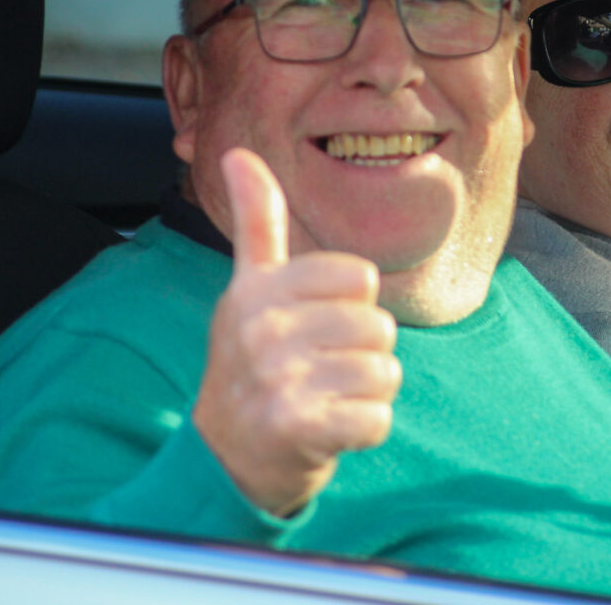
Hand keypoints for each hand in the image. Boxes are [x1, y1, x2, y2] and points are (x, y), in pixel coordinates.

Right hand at [192, 147, 401, 515]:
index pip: (361, 276)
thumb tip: (237, 153)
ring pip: (384, 371)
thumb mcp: (247, 289)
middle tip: (320, 371)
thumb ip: (256, 220)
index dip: (353, 304)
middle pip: (378, 326)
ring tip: (326, 399)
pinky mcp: (296, 427)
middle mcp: (263, 329)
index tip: (316, 324)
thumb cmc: (252, 363)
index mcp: (257, 290)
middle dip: (363, 354)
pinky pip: (377, 417)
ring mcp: (277, 379)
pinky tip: (332, 429)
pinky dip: (365, 430)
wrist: (225, 458)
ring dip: (367, 394)